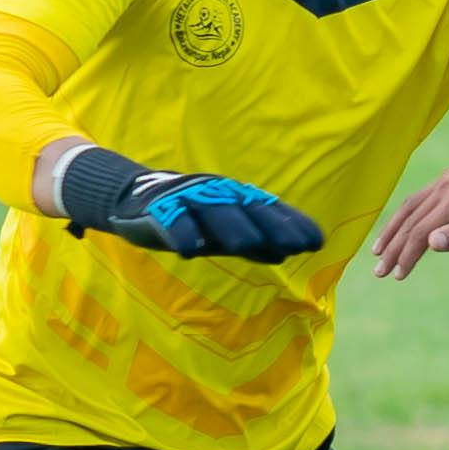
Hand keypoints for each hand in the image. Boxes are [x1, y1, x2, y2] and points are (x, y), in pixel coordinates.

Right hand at [61, 151, 322, 261]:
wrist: (132, 199)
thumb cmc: (187, 217)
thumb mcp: (222, 231)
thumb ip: (252, 241)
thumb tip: (285, 255)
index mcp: (233, 198)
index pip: (268, 210)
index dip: (291, 224)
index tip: (316, 243)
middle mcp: (215, 194)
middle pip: (248, 209)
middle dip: (273, 226)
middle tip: (296, 246)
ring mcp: (186, 200)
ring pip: (213, 212)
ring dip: (232, 228)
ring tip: (250, 246)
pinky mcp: (157, 211)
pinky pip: (170, 221)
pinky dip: (181, 232)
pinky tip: (190, 249)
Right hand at [369, 158, 448, 277]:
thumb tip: (429, 243)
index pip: (420, 233)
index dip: (406, 256)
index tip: (397, 275)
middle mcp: (444, 187)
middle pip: (410, 221)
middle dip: (393, 248)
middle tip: (379, 272)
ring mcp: (445, 180)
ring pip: (409, 206)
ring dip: (391, 230)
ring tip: (378, 251)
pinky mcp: (448, 177)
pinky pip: (419, 197)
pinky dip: (405, 214)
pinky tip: (399, 228)